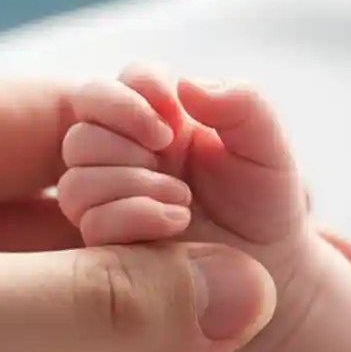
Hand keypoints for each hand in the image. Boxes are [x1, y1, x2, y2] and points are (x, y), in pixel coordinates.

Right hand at [57, 64, 350, 295]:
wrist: (272, 266)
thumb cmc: (265, 200)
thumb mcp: (266, 144)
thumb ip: (241, 102)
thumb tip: (186, 85)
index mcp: (155, 121)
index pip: (113, 86)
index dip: (133, 92)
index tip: (173, 113)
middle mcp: (124, 158)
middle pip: (81, 132)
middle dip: (126, 140)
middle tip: (172, 154)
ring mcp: (112, 204)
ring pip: (78, 181)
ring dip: (131, 183)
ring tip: (184, 199)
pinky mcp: (110, 248)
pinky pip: (93, 222)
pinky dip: (136, 215)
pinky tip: (177, 222)